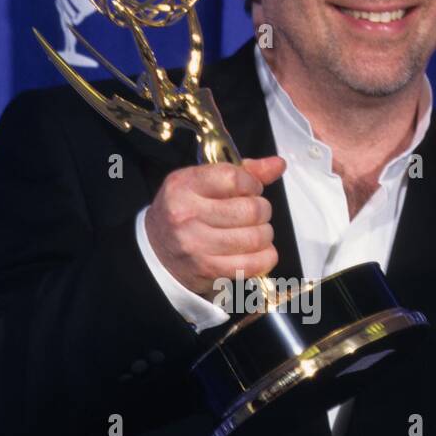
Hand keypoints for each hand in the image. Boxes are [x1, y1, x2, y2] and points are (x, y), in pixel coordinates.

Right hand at [144, 156, 285, 298]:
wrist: (156, 253)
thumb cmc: (185, 212)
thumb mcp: (202, 183)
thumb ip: (242, 172)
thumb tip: (278, 164)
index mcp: (184, 186)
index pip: (234, 178)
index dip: (252, 184)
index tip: (250, 190)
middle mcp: (187, 215)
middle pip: (251, 210)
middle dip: (262, 210)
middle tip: (254, 213)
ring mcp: (197, 245)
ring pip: (257, 237)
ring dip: (264, 233)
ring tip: (254, 231)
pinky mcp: (209, 270)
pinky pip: (255, 263)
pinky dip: (265, 256)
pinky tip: (256, 251)